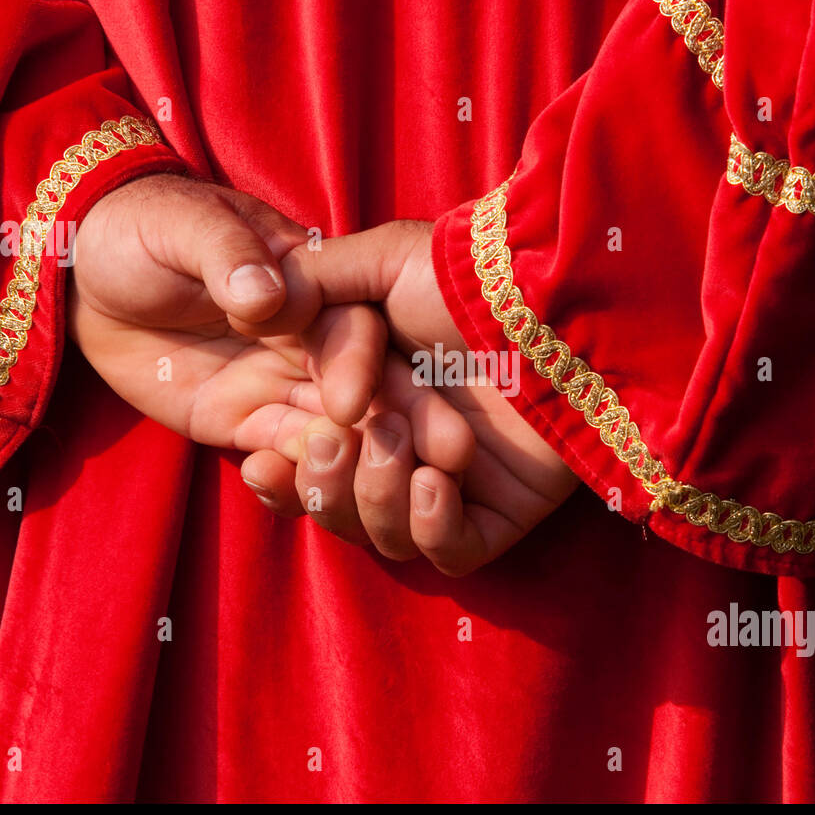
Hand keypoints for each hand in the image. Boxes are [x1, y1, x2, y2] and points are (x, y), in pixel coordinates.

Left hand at [69, 174, 472, 471]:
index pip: (353, 326)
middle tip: (438, 465)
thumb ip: (229, 256)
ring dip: (354, 464)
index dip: (362, 362)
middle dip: (399, 426)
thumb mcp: (183, 227)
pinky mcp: (245, 421)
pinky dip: (294, 478)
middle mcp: (310, 339)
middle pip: (367, 386)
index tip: (350, 401)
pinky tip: (297, 495)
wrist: (87, 271)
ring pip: (334, 431)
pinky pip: (281, 455)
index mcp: (313, 283)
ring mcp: (279, 383)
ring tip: (371, 501)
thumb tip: (267, 295)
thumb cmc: (142, 226)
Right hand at [240, 220, 578, 575]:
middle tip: (340, 440)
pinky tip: (436, 483)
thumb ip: (317, 282)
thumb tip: (256, 314)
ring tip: (401, 443)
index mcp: (367, 408)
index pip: (306, 466)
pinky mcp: (499, 515)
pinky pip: (451, 553)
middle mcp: (404, 454)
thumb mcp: (384, 261)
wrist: (558, 303)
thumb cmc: (471, 277)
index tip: (264, 459)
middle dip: (329, 485)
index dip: (280, 477)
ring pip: (388, 536)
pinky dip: (433, 527)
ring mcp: (452, 488)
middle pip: (339, 510)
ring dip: (379, 498)